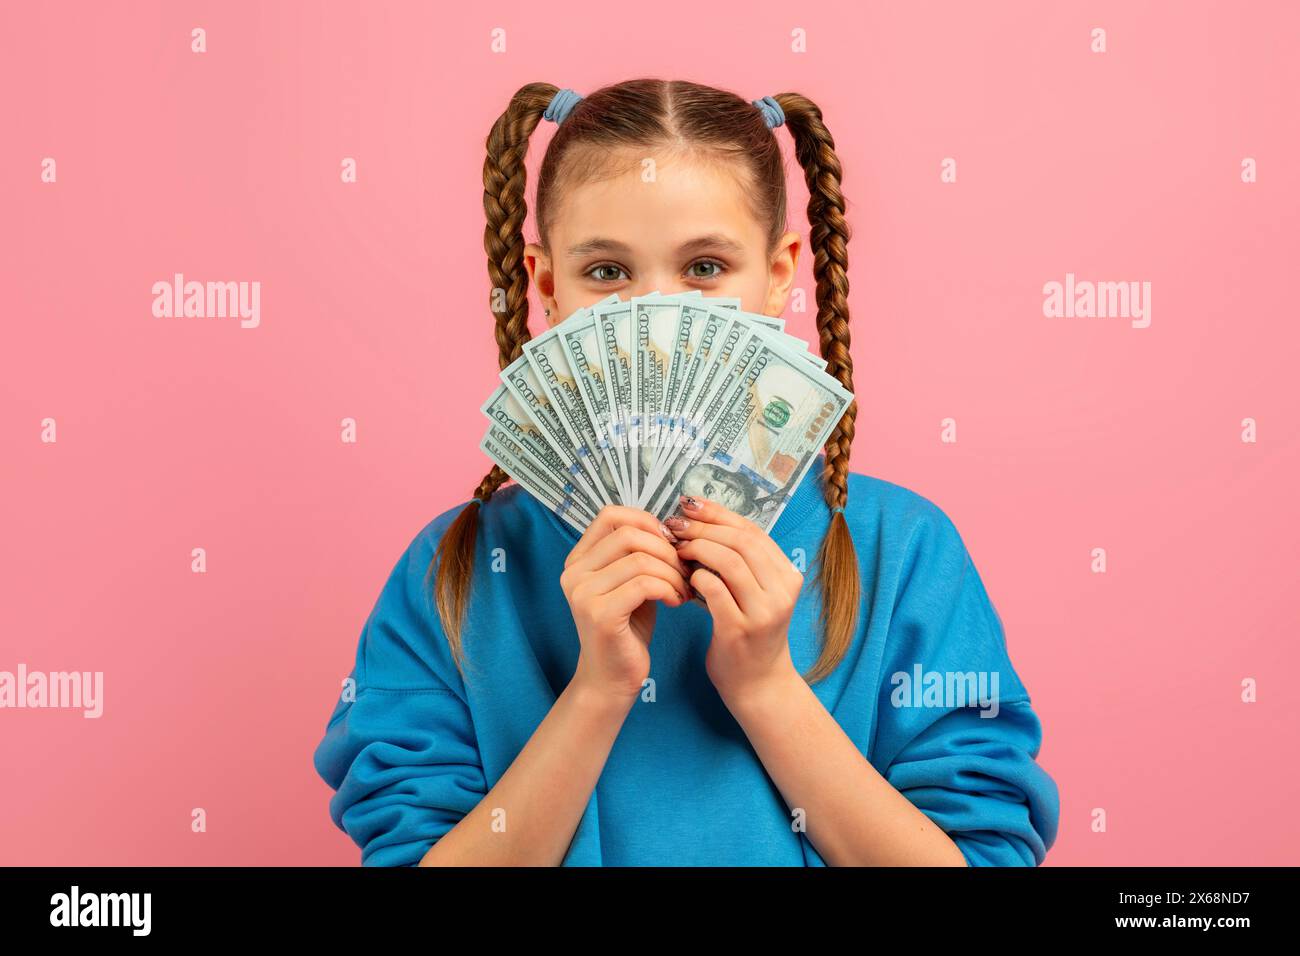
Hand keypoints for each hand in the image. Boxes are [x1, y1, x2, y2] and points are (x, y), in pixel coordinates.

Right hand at [560, 505, 692, 703]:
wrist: (611, 679)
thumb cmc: (626, 629)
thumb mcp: (629, 582)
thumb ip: (638, 554)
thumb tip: (671, 527)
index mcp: (578, 560)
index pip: (611, 515)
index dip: (646, 522)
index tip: (669, 543)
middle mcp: (574, 573)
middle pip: (629, 534)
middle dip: (666, 549)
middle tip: (683, 570)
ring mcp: (583, 594)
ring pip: (641, 559)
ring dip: (672, 572)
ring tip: (682, 588)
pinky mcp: (600, 614)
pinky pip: (645, 584)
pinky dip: (668, 588)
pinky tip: (675, 601)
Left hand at [664, 495, 803, 705]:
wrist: (758, 683)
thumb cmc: (749, 632)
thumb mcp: (754, 593)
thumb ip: (739, 561)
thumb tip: (699, 520)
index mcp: (787, 575)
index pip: (753, 530)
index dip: (719, 513)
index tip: (689, 505)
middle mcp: (782, 590)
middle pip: (742, 541)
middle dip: (704, 528)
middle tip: (675, 525)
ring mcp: (764, 611)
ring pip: (730, 561)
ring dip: (698, 549)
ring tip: (677, 549)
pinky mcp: (741, 630)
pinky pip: (715, 591)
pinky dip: (696, 578)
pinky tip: (683, 578)